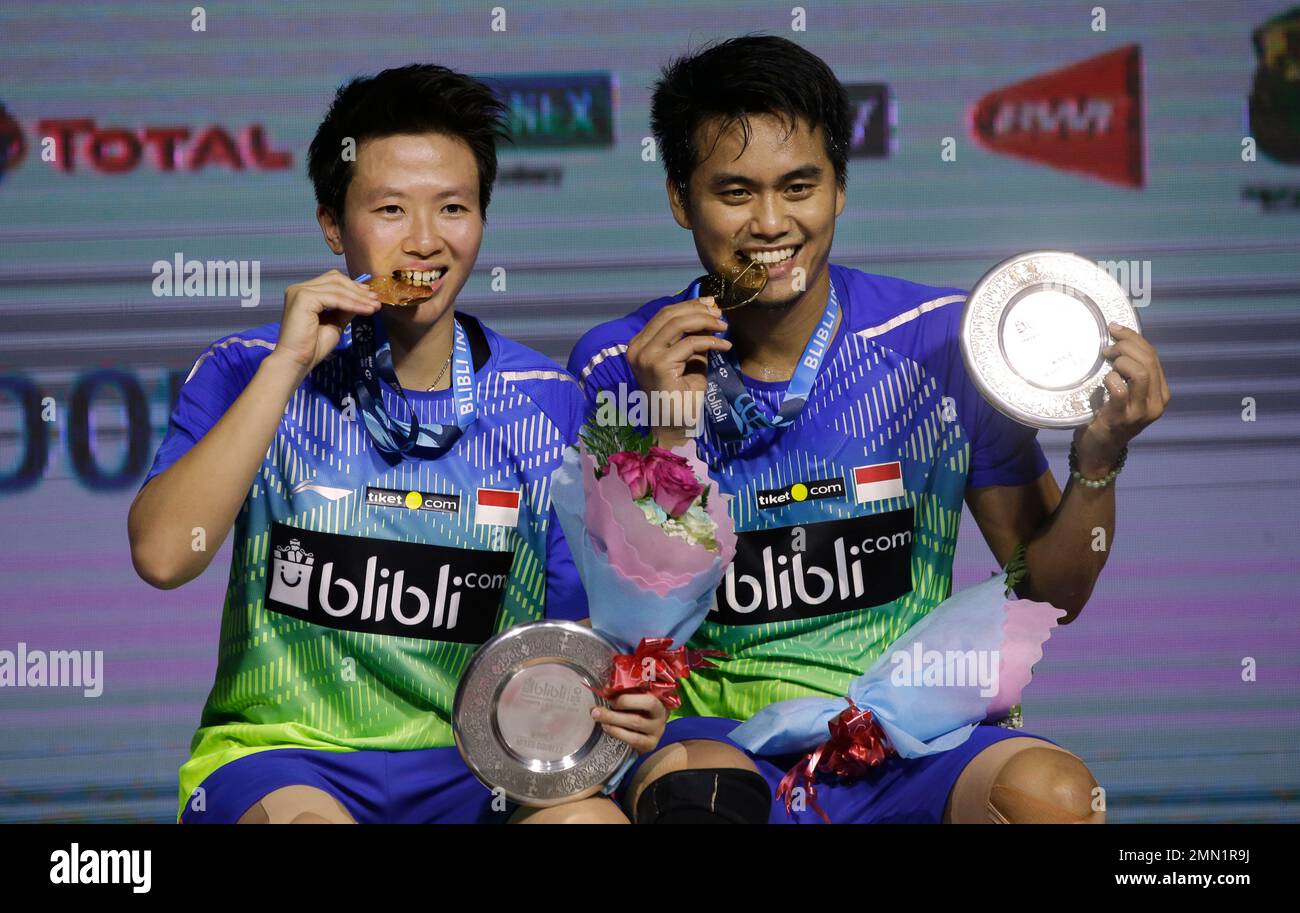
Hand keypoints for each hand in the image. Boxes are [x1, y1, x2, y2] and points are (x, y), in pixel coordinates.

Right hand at [266, 270, 380, 378]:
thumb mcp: (335, 323)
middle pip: (335, 280)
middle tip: (376, 300)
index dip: (353, 287)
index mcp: (305, 292)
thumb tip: (364, 299)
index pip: (332, 281)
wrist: (297, 361)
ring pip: (337, 288)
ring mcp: (300, 291)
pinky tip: (365, 311)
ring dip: (359, 297)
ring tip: (375, 306)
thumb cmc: (313, 347)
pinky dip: (352, 304)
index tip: (372, 296)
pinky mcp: (303, 298)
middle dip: (358, 290)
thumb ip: (345, 309)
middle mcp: (300, 288)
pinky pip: (335, 298)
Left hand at [591, 692, 668, 754]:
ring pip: (635, 724)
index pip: (648, 698)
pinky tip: (606, 727)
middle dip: (616, 709)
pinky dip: (617, 733)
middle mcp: (660, 716)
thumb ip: (625, 692)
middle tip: (596, 709)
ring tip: (598, 717)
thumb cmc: (638, 708)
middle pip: (641, 709)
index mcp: (658, 699)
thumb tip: (606, 687)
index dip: (628, 697)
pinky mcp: (650, 744)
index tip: (609, 694)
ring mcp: (656, 732)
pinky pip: (633, 739)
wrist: (646, 730)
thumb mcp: (636, 698)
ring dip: (613, 720)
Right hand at [625, 296, 731, 444]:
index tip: (711, 304)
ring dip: (705, 321)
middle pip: (669, 314)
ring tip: (723, 327)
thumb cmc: (681, 397)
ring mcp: (646, 356)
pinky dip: (710, 342)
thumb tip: (710, 313)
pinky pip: (689, 344)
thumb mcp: (688, 360)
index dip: (689, 305)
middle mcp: (638, 348)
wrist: (674, 426)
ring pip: (678, 324)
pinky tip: (724, 346)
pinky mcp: (659, 366)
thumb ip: (693, 338)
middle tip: (720, 314)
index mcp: (639, 345)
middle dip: (698, 309)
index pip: (664, 314)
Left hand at [1074, 323, 1171, 474]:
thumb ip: (1130, 373)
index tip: (1115, 329)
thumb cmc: (1108, 417)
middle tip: (1107, 347)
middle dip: (1126, 345)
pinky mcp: (1122, 418)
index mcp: (1161, 393)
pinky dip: (1111, 379)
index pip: (1154, 357)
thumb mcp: (1126, 393)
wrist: (1099, 451)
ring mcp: (1141, 412)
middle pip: (1148, 361)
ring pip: (1140, 373)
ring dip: (1121, 360)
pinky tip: (1104, 380)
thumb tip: (1119, 340)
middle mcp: (1157, 402)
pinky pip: (1120, 390)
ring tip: (1106, 361)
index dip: (1134, 338)